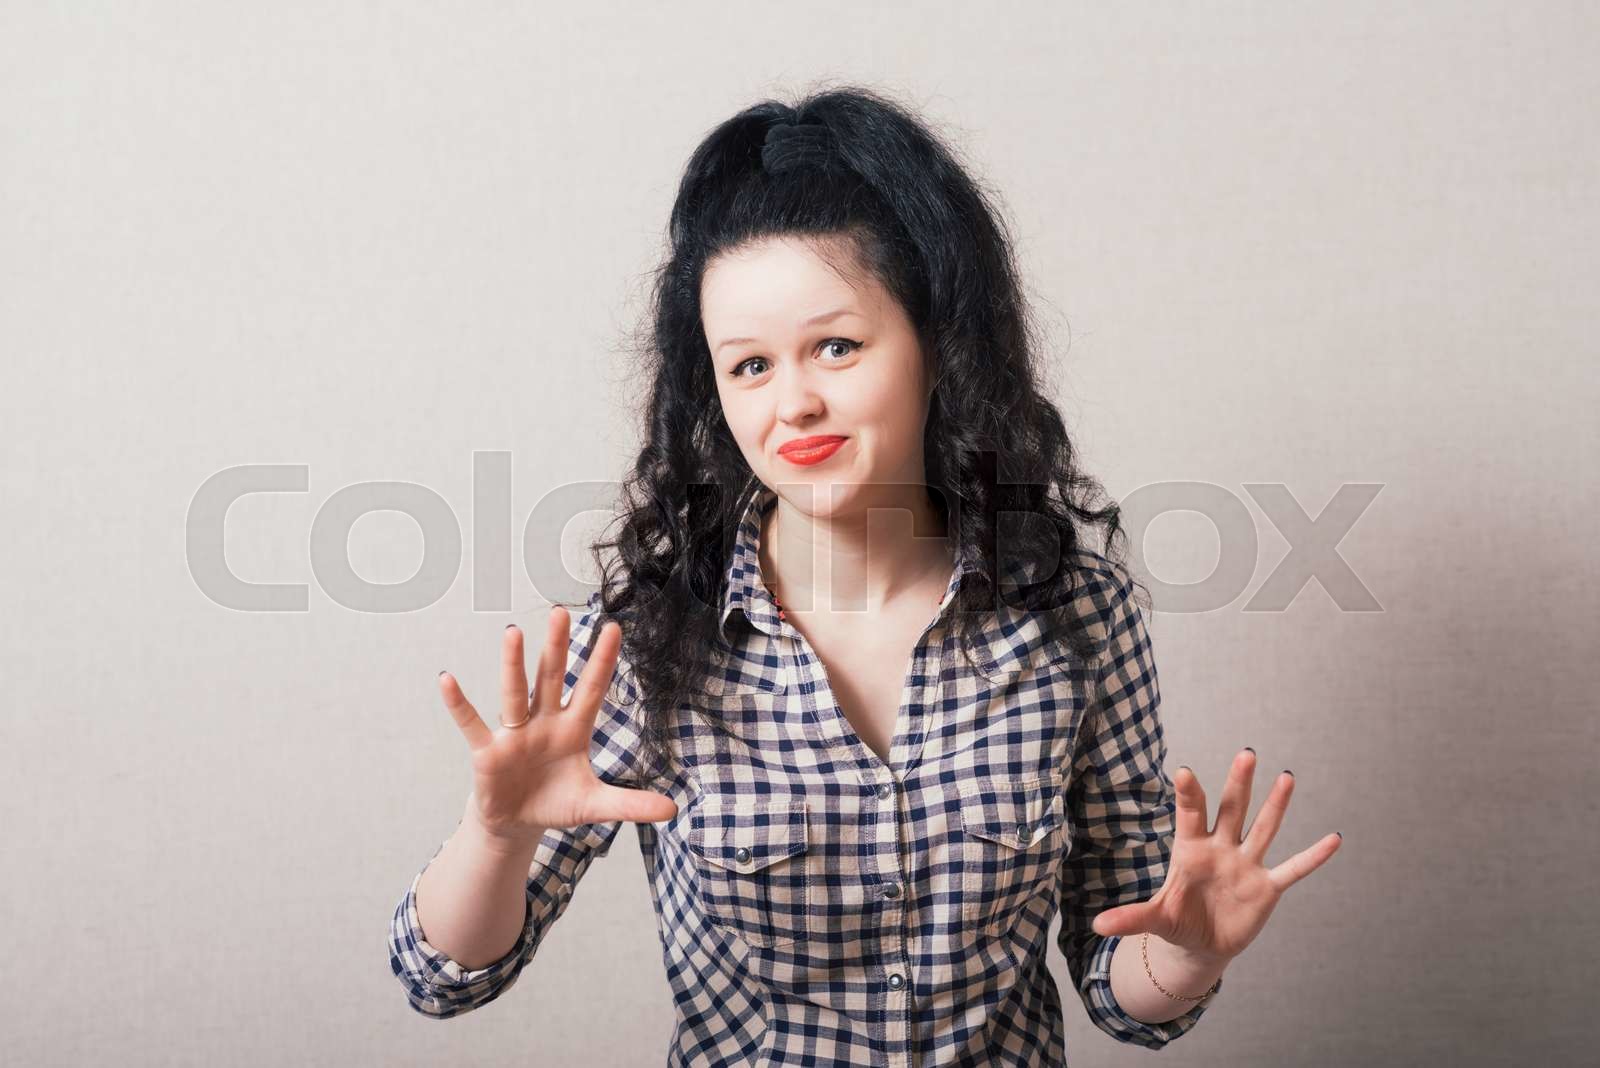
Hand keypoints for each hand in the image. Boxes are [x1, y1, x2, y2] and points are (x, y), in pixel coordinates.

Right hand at [437, 607, 678, 846]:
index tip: (613, 628)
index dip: (602, 661)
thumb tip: (672, 809)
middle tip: (561, 612)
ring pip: (515, 693)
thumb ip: (631, 804)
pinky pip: (472, 724)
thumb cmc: (555, 804)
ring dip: (513, 664)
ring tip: (513, 632)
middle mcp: (544, 722)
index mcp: (574, 730)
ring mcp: (514, 734)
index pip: (591, 689)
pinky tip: (447, 680)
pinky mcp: (488, 752)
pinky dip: (459, 704)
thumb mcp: (595, 806)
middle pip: (552, 678)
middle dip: (557, 647)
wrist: (517, 824)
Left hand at [1090, 748, 1340, 965]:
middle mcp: (1220, 849)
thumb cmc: (1177, 922)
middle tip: (1246, 753)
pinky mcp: (1266, 888)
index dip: (1188, 795)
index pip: (1189, 815)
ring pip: (1262, 828)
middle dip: (1238, 784)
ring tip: (1286, 777)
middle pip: (1230, 810)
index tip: (1184, 771)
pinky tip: (1334, 838)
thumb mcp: (1154, 920)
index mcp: (1190, 850)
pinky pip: (1293, 869)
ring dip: (1276, 805)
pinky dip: (1313, 857)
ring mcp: (1245, 865)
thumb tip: (1096, 925)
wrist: (1201, 945)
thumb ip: (1130, 918)